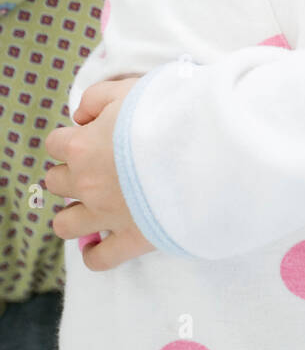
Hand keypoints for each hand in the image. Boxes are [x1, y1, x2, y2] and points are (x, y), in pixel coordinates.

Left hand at [45, 76, 154, 269]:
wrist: (205, 147)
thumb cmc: (169, 113)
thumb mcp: (128, 89)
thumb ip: (96, 98)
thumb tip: (80, 117)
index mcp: (82, 146)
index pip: (55, 144)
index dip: (71, 138)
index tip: (92, 137)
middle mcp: (86, 183)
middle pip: (56, 182)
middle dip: (71, 173)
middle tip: (99, 166)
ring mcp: (106, 215)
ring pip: (64, 224)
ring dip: (74, 213)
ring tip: (95, 205)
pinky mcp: (131, 239)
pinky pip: (98, 260)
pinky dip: (96, 252)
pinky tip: (104, 241)